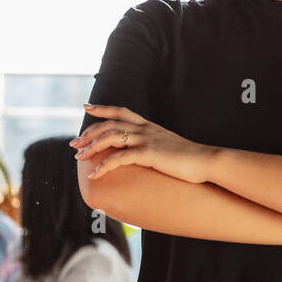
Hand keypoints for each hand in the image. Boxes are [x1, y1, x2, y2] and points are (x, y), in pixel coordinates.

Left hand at [72, 103, 218, 183]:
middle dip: (89, 133)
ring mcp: (146, 140)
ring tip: (79, 158)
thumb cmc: (190, 158)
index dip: (102, 108)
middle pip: (109, 124)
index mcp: (149, 125)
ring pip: (110, 137)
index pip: (121, 111)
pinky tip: (94, 174)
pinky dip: (103, 166)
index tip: (87, 107)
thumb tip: (144, 152)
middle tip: (74, 144)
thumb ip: (154, 144)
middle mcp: (145, 129)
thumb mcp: (168, 146)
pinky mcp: (148, 154)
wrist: (207, 161)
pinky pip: (119, 158)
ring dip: (91, 148)